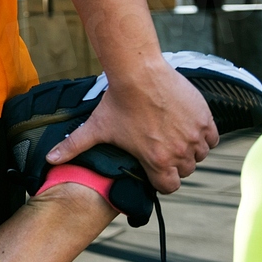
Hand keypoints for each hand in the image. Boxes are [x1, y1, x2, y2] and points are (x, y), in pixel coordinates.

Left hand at [47, 61, 218, 193]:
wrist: (138, 73)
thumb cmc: (117, 103)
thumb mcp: (95, 128)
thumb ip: (73, 147)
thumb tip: (49, 159)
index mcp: (157, 160)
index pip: (169, 188)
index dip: (161, 181)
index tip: (154, 170)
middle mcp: (180, 152)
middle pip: (184, 171)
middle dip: (174, 165)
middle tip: (160, 149)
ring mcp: (195, 136)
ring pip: (199, 155)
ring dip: (189, 150)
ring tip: (172, 137)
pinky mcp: (205, 119)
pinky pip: (211, 138)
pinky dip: (202, 136)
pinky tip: (186, 128)